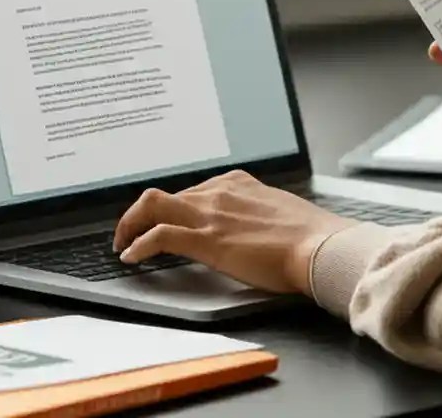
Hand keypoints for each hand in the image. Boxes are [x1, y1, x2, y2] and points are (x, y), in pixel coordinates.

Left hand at [112, 171, 358, 294]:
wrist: (320, 247)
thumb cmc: (310, 236)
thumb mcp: (278, 211)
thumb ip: (256, 212)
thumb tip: (251, 226)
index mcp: (237, 184)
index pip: (192, 189)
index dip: (172, 207)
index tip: (165, 220)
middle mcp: (220, 193)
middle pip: (165, 196)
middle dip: (141, 214)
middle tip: (131, 232)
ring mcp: (211, 215)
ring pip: (153, 206)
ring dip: (129, 224)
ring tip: (122, 243)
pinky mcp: (207, 240)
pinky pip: (159, 237)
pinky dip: (138, 244)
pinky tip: (130, 257)